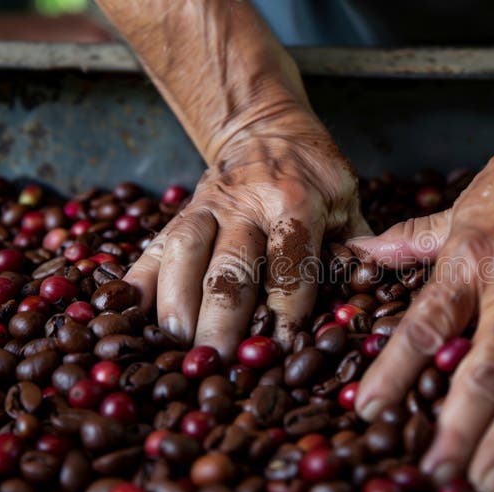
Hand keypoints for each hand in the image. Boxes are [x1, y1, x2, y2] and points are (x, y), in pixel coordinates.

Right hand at [126, 105, 370, 358]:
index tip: (282, 351)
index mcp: (298, 203)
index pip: (291, 264)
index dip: (287, 311)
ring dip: (176, 298)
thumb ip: (357, 247)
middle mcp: (249, 204)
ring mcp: (210, 205)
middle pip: (233, 265)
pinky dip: (139, 276)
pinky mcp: (183, 209)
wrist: (269, 128)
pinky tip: (125, 311)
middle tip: (218, 361)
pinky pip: (157, 243)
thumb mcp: (347, 201)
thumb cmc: (316, 175)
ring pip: (186, 251)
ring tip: (173, 341)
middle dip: (224, 316)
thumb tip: (368, 298)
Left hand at [349, 130, 493, 491]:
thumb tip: (359, 252)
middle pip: (482, 373)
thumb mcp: (462, 207)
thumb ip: (411, 238)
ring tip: (491, 482)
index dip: (393, 373)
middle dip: (458, 428)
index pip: (423, 329)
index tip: (368, 410)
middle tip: (436, 473)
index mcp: (470, 268)